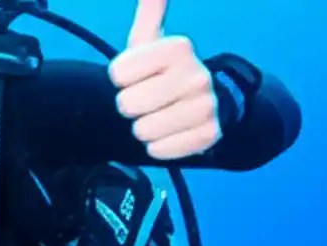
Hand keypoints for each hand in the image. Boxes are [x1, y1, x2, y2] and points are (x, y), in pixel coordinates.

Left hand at [109, 0, 220, 159]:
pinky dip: (158, 147)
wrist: (205, 102)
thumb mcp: (150, 43)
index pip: (118, 73)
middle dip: (131, 105)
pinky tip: (170, 132)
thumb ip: (148, 15)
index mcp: (179, 47)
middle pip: (127, 104)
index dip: (121, 78)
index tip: (138, 75)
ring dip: (143, 128)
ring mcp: (205, 106)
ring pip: (141, 130)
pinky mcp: (208, 135)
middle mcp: (197, 74)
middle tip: (148, 99)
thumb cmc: (163, 72)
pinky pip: (159, 150)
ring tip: (159, 115)